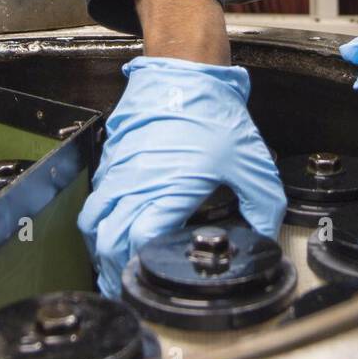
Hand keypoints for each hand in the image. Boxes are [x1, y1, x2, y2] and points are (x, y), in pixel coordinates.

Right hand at [76, 56, 286, 296]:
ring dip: (101, 250)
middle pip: (109, 243)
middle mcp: (136, 183)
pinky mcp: (111, 161)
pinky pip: (94, 201)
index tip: (156, 276)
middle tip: (131, 286)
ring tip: (116, 266)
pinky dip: (98, 223)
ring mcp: (119, 172)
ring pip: (93, 225)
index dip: (144, 266)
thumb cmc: (213, 113)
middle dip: (117, 271)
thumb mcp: (252, 161)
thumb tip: (264, 235)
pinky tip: (113, 230)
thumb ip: (264, 204)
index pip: (139, 242)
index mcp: (169, 188)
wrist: (184, 73)